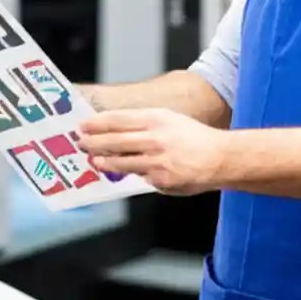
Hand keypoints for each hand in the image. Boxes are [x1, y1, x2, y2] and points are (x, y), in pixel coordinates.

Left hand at [77, 108, 227, 195]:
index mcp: (156, 119)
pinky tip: (127, 174)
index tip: (83, 125)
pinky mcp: (161, 180)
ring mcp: (157, 161)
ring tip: (95, 161)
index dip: (97, 123)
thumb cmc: (193, 137)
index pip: (118, 120)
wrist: (219, 157)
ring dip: (105, 162)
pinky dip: (135, 174)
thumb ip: (144, 125)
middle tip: (81, 143)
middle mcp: (154, 138)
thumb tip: (116, 131)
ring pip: (122, 162)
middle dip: (93, 143)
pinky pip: (141, 177)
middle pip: (115, 141)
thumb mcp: (169, 120)